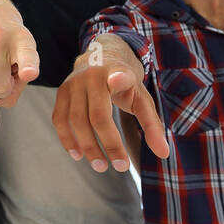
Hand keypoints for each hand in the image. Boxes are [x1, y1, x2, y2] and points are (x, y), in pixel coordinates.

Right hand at [51, 46, 168, 172]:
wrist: (100, 57)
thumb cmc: (125, 83)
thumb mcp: (142, 98)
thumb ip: (152, 125)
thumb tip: (163, 154)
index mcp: (117, 72)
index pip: (118, 77)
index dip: (118, 79)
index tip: (117, 80)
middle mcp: (92, 76)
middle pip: (98, 116)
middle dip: (109, 144)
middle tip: (119, 166)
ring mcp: (73, 83)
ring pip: (76, 121)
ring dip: (87, 147)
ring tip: (100, 166)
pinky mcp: (61, 91)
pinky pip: (59, 119)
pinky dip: (66, 139)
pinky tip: (77, 154)